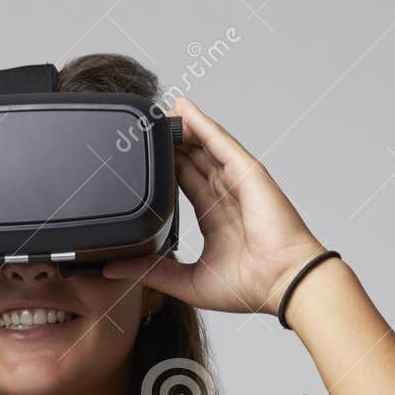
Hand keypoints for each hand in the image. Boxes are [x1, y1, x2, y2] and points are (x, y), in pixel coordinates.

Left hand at [102, 96, 326, 317]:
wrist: (282, 283)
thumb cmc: (250, 286)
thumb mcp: (187, 281)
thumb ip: (150, 272)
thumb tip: (112, 269)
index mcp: (214, 217)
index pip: (183, 182)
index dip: (163, 168)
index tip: (138, 157)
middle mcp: (225, 195)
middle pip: (191, 158)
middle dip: (168, 142)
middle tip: (140, 126)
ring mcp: (237, 180)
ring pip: (203, 144)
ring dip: (180, 127)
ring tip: (154, 111)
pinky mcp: (247, 172)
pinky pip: (220, 141)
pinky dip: (201, 124)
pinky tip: (183, 108)